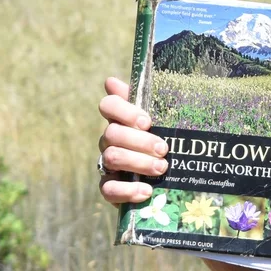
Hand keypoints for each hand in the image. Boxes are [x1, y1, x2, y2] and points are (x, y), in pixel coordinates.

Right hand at [97, 76, 167, 204]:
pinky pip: (108, 188)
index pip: (108, 105)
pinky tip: (146, 191)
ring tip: (161, 168)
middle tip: (164, 149)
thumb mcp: (162, 119)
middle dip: (140, 141)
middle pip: (112, 133)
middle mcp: (109, 139)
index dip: (124, 110)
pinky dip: (128, 190)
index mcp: (121, 119)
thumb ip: (148, 99)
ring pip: (112, 157)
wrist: (163, 177)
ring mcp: (107, 163)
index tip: (147, 121)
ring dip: (139, 162)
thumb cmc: (162, 141)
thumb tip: (111, 80)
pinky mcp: (109, 187)